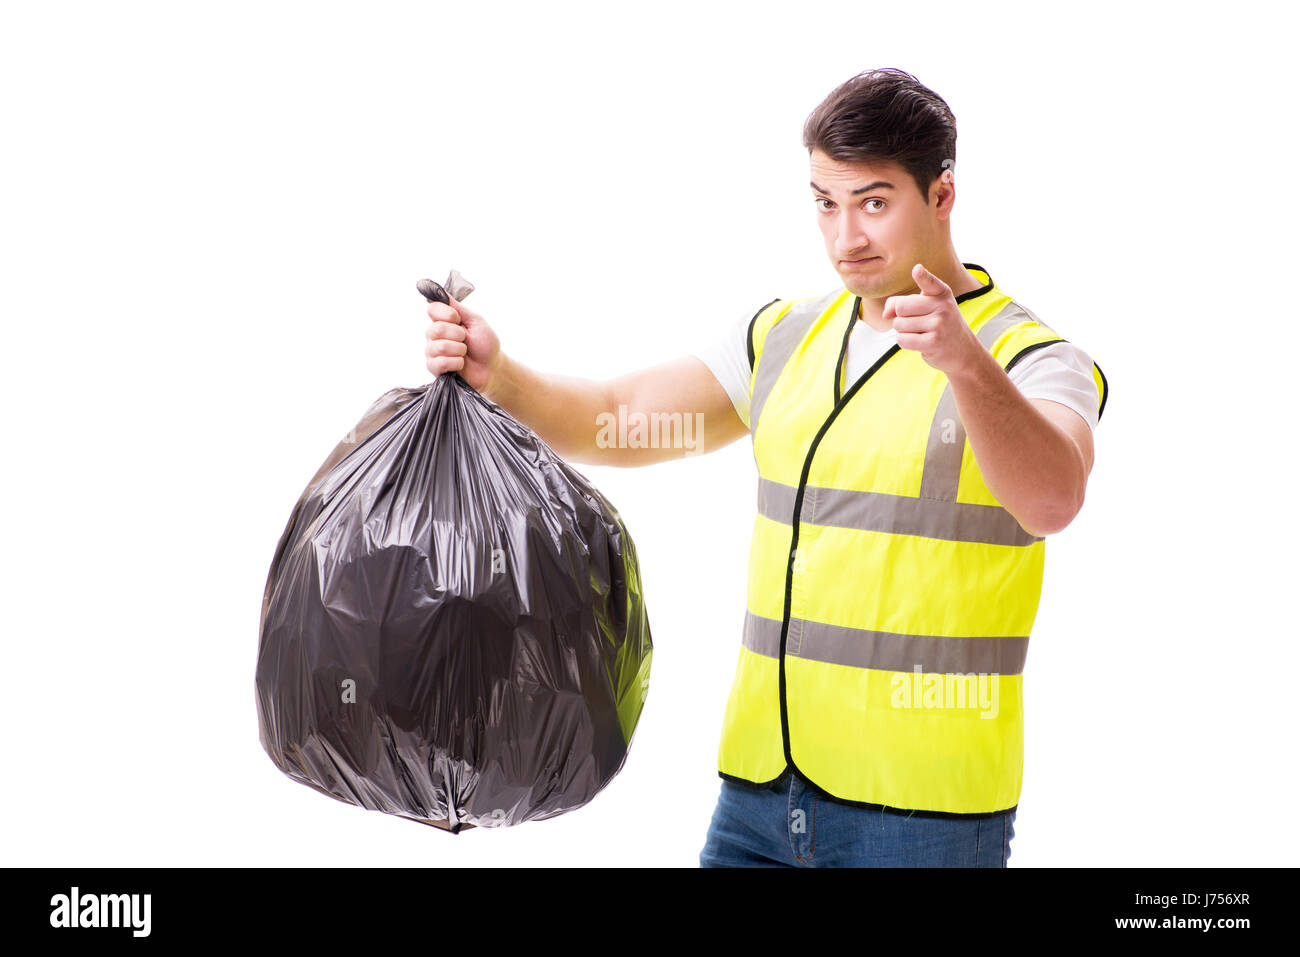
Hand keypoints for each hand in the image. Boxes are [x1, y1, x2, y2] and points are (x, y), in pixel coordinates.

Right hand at [424, 293, 502, 395]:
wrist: (492, 367)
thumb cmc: (485, 344)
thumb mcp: (475, 321)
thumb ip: (457, 308)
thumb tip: (442, 292)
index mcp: (443, 321)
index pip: (432, 309)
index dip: (447, 314)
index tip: (459, 320)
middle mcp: (434, 335)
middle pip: (435, 329)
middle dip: (458, 335)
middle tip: (466, 340)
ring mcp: (432, 352)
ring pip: (439, 347)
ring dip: (459, 350)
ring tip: (464, 352)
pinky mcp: (434, 368)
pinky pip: (440, 363)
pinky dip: (456, 363)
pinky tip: (461, 364)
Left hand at [883, 263, 982, 377]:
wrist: (963, 350)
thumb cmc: (939, 325)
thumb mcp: (927, 308)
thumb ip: (901, 303)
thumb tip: (885, 314)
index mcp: (941, 293)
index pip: (930, 282)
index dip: (922, 276)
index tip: (917, 269)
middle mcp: (942, 306)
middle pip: (900, 307)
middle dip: (900, 317)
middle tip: (916, 323)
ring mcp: (939, 324)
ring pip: (899, 324)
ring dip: (903, 331)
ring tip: (921, 333)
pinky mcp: (933, 341)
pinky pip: (902, 339)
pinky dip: (904, 342)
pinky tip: (919, 342)